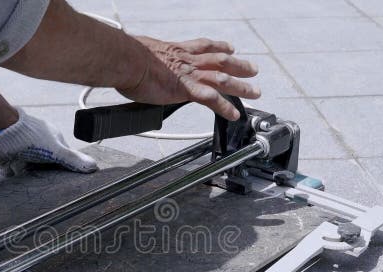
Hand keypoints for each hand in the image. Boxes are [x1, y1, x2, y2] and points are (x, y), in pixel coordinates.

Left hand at [0, 107, 97, 176]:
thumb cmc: (30, 137)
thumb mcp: (56, 150)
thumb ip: (73, 160)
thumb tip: (95, 167)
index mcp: (52, 140)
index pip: (62, 159)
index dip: (64, 171)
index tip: (65, 183)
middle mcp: (37, 146)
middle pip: (45, 167)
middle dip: (45, 176)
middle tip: (47, 186)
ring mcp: (22, 152)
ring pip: (29, 171)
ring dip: (28, 178)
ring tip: (31, 185)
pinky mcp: (8, 158)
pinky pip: (12, 173)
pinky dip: (12, 176)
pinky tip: (15, 180)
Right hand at [118, 36, 260, 119]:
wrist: (128, 61)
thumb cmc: (128, 58)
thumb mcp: (141, 55)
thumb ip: (146, 62)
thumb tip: (136, 69)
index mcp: (176, 50)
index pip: (203, 46)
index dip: (218, 46)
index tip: (229, 48)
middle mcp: (187, 60)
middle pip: (220, 60)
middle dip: (238, 65)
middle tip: (252, 70)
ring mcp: (190, 74)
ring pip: (222, 78)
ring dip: (241, 86)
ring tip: (254, 92)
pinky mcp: (187, 89)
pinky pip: (212, 99)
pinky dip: (225, 107)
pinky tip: (234, 114)